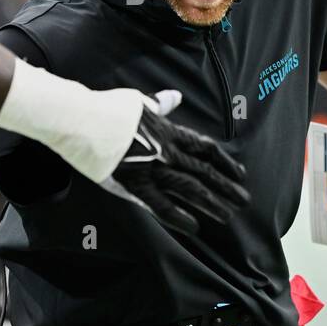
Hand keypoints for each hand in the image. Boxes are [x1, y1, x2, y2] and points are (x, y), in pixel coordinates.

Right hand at [99, 91, 248, 235]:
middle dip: (226, 187)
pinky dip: (179, 218)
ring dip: (211, 202)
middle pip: (204, 171)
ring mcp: (152, 170)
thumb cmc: (108, 109)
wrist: (83, 119)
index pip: (204, 148)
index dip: (225, 162)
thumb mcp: (138, 102)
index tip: (240, 173)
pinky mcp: (134, 185)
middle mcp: (166, 152)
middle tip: (243, 201)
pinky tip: (194, 228)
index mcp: (168, 132)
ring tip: (228, 216)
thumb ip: (160, 105)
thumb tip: (174, 98)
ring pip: (190, 189)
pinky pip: (161, 205)